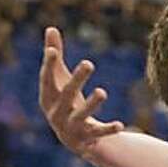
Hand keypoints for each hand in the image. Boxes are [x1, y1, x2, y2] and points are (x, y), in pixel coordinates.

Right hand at [38, 27, 123, 156]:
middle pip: (67, 95)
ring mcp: (71, 128)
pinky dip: (108, 130)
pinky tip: (120, 125)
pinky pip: (98, 133)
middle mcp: (56, 114)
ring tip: (102, 92)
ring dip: (92, 104)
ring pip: (81, 116)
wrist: (72, 139)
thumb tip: (50, 27)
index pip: (47, 80)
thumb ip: (55, 55)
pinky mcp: (86, 138)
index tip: (52, 50)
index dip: (49, 65)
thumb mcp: (60, 79)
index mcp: (47, 97)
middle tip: (89, 63)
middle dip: (77, 80)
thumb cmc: (64, 101)